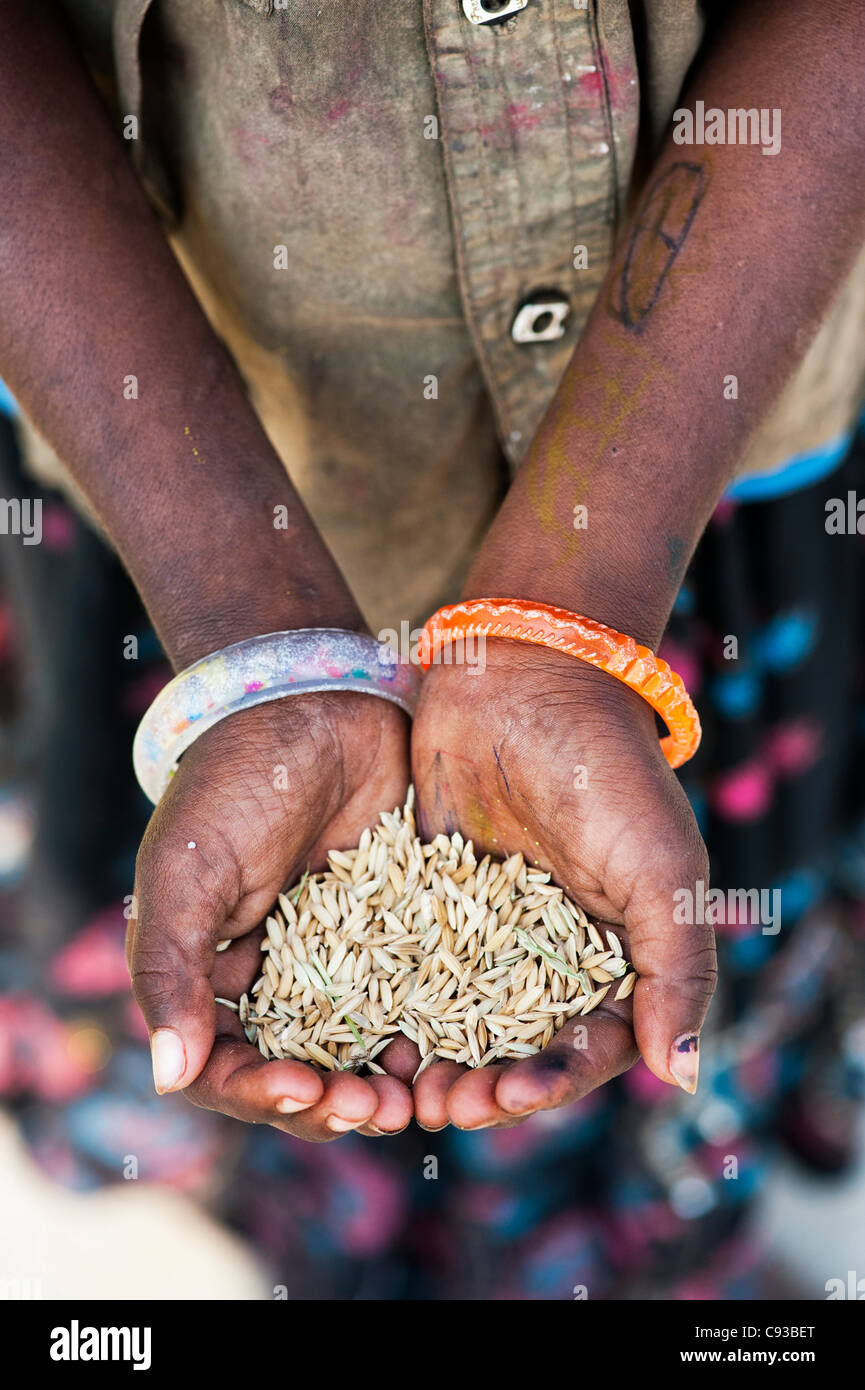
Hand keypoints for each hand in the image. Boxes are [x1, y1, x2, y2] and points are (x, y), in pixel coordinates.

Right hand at [129, 691, 413, 1139]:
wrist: (313, 705)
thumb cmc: (233, 784)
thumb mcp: (188, 874)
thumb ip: (172, 971)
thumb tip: (170, 1078)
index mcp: (212, 974)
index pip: (226, 1068)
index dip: (260, 1094)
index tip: (305, 1090)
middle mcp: (276, 979)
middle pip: (299, 1074)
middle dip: (333, 1103)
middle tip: (378, 1112)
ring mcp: (340, 959)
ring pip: (361, 1049)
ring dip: (384, 1083)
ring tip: (421, 1099)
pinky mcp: (398, 931)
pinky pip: (413, 997)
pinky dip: (428, 1032)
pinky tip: (456, 1048)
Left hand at [408, 639, 715, 1129]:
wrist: (526, 678)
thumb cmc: (609, 772)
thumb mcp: (661, 870)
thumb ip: (677, 969)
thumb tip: (683, 1075)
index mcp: (612, 956)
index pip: (587, 1048)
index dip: (552, 1082)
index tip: (512, 1094)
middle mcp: (546, 953)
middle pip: (514, 1049)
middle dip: (482, 1086)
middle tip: (440, 1106)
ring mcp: (483, 927)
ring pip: (454, 1020)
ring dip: (432, 1061)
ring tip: (398, 1084)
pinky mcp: (425, 896)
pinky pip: (404, 964)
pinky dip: (388, 1004)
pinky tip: (361, 1031)